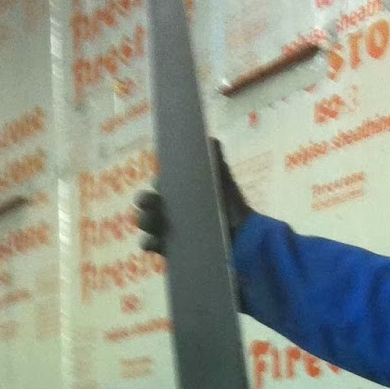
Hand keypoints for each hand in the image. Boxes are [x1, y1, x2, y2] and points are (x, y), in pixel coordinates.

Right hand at [134, 137, 252, 256]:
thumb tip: (211, 139)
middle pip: (149, 203)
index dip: (158, 185)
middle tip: (152, 203)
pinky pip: (151, 245)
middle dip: (146, 201)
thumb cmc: (231, 207)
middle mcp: (171, 209)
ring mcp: (168, 229)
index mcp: (180, 190)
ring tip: (154, 222)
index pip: (161, 185)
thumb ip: (216, 161)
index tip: (161, 187)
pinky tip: (154, 242)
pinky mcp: (169, 249)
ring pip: (147, 222)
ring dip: (145, 220)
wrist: (244, 238)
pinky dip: (148, 243)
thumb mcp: (223, 182)